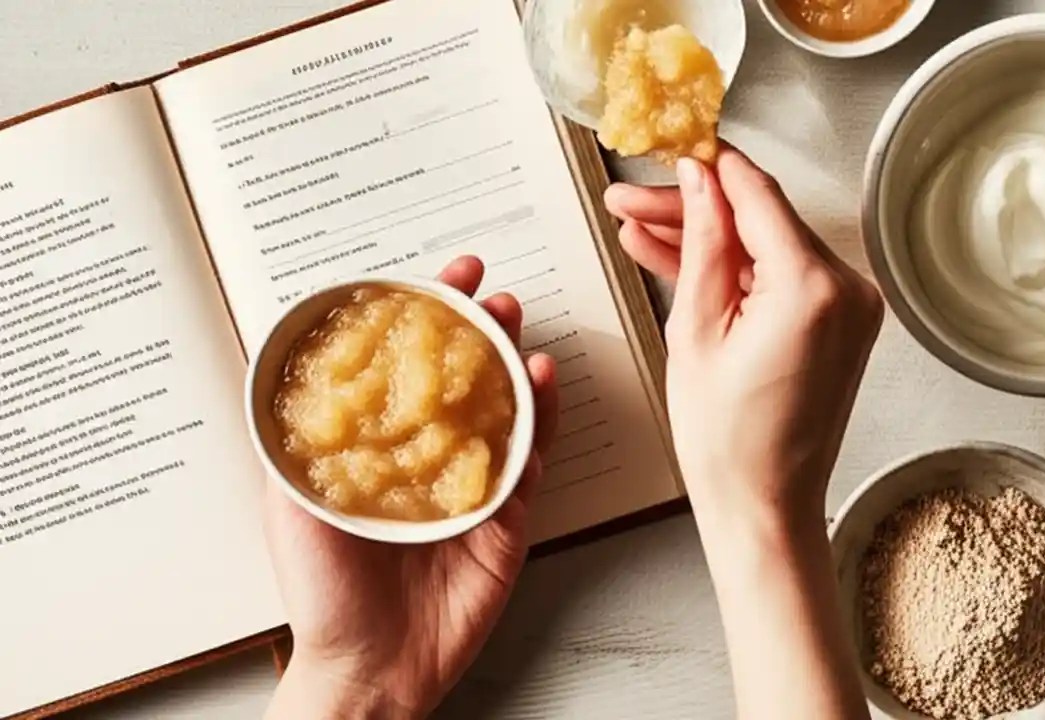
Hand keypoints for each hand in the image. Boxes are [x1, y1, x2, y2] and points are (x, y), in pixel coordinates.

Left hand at [264, 256, 557, 719]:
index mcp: (381, 447)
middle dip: (477, 326)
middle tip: (485, 292)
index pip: (405, 367)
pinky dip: (542, 417)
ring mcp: (473, 484)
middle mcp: (429, 457)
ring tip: (515, 322)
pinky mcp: (508, 516)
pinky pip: (531, 458)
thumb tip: (285, 365)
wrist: (371, 664)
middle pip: (463, 377)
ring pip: (503, 407)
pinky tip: (540, 384)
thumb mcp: (291, 501)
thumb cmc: (324, 592)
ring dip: (513, 359)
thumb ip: (297, 438)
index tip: (435, 279)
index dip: (421, 318)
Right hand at [606, 150, 879, 719]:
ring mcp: (847, 308)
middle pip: (759, 217)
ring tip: (637, 227)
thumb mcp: (695, 330)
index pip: (755, 194)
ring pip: (765, 246)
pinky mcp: (838, 324)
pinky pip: (779, 278)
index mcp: (813, 287)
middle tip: (630, 200)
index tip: (666, 151)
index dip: (703, 167)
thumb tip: (698, 184)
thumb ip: (702, 243)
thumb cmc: (728, 442)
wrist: (762, 504)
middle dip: (691, 206)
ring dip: (707, 237)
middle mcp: (845, 290)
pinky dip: (736, 271)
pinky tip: (679, 257)